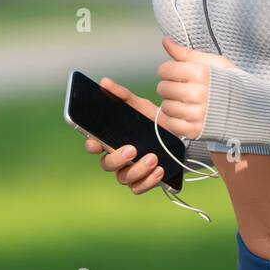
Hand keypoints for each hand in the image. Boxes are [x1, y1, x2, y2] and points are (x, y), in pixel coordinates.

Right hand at [83, 75, 174, 195]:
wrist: (177, 134)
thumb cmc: (151, 120)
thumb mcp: (138, 105)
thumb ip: (121, 95)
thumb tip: (104, 82)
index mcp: (110, 140)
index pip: (93, 146)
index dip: (91, 146)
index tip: (96, 143)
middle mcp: (116, 158)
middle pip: (107, 165)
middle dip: (118, 158)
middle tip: (132, 149)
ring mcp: (129, 171)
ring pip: (124, 178)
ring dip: (137, 169)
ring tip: (153, 158)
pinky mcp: (143, 181)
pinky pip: (139, 188)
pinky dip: (148, 182)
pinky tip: (159, 170)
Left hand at [156, 35, 235, 140]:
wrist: (250, 109)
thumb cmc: (231, 82)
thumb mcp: (214, 62)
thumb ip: (187, 53)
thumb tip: (165, 41)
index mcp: (202, 73)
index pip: (166, 70)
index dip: (167, 70)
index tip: (176, 73)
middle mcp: (198, 94)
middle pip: (163, 88)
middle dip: (168, 86)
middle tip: (180, 87)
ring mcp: (197, 114)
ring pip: (166, 107)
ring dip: (171, 103)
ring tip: (184, 101)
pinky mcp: (196, 130)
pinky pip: (171, 124)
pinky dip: (173, 119)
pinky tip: (183, 113)